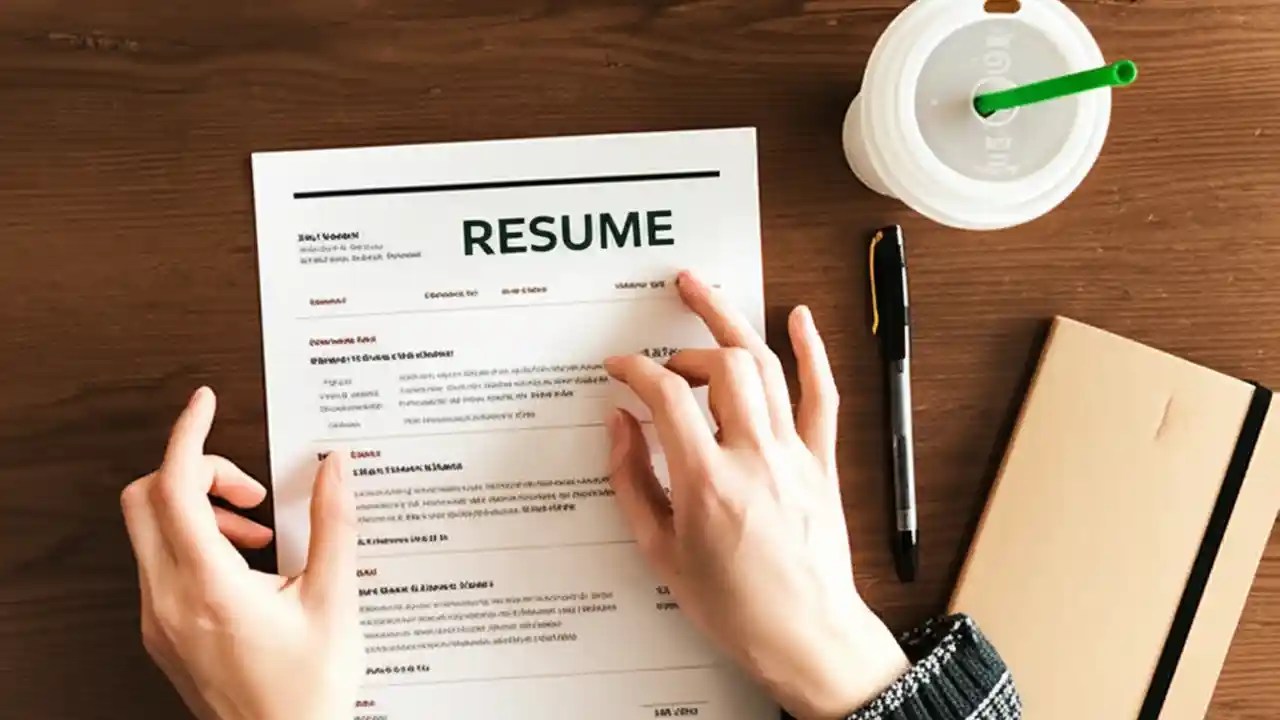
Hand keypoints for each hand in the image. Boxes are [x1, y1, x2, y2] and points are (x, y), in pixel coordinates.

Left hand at [121, 388, 361, 719]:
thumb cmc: (308, 692)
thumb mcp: (334, 601)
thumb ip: (335, 525)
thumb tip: (336, 468)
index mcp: (209, 589)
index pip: (173, 488)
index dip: (188, 434)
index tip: (205, 403)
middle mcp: (168, 601)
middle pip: (145, 499)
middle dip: (194, 471)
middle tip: (247, 486)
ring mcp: (157, 619)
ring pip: (149, 530)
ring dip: (198, 510)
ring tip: (258, 532)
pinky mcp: (160, 632)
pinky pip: (159, 563)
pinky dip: (195, 543)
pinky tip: (246, 564)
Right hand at [605, 272, 908, 719]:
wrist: (805, 636)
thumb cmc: (735, 607)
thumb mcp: (661, 552)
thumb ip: (632, 482)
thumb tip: (620, 426)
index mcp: (707, 483)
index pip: (667, 395)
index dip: (635, 368)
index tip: (619, 368)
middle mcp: (754, 458)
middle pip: (724, 366)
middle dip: (687, 346)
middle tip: (664, 356)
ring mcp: (794, 455)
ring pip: (767, 367)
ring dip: (733, 326)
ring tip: (705, 295)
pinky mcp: (822, 463)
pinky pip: (822, 396)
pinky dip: (812, 351)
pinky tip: (798, 319)